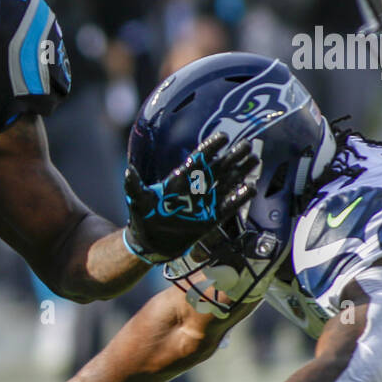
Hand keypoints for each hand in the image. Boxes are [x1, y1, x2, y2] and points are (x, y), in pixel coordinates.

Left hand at [124, 132, 257, 263]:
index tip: (223, 137)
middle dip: (231, 157)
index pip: (197, 160)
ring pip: (226, 184)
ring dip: (240, 173)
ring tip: (254, 160)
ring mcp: (205, 203)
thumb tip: (127, 172)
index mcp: (179, 180)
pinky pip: (228, 206)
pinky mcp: (211, 219)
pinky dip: (239, 198)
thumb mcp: (137, 201)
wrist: (151, 243)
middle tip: (247, 144)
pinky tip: (251, 188)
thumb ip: (134, 187)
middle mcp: (195, 188)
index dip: (210, 149)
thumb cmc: (143, 218)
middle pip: (217, 169)